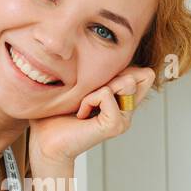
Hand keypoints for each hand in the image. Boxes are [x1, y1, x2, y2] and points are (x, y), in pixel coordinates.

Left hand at [27, 65, 157, 169]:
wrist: (46, 142)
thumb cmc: (57, 114)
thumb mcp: (81, 85)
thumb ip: (97, 71)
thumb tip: (105, 48)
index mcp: (122, 100)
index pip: (144, 72)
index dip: (124, 68)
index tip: (97, 84)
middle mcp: (127, 109)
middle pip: (144, 74)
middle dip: (115, 75)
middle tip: (92, 94)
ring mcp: (123, 118)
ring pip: (126, 81)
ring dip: (99, 86)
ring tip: (85, 103)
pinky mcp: (115, 125)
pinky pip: (106, 94)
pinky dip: (89, 99)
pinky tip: (82, 114)